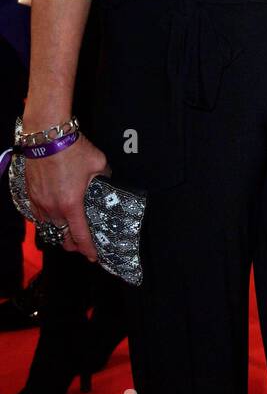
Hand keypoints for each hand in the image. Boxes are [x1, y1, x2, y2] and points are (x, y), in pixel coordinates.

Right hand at [23, 133, 110, 261]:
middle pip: (63, 237)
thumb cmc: (73, 149)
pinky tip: (54, 216)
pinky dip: (48, 220)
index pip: (80, 236)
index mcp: (72, 204)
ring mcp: (40, 202)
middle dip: (73, 244)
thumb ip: (105, 178)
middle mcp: (54, 208)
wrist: (47, 136)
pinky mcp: (31, 195)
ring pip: (49, 227)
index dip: (88, 249)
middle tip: (82, 244)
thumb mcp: (99, 163)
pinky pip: (39, 215)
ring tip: (69, 230)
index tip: (94, 256)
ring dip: (60, 231)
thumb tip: (108, 184)